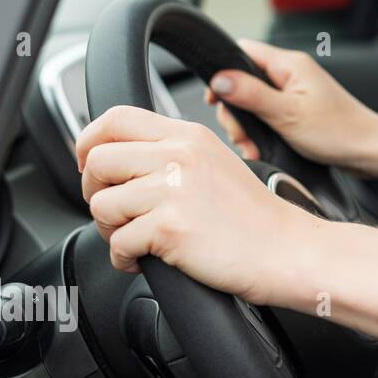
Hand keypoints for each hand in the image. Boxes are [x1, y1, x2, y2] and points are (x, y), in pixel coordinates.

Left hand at [77, 106, 328, 305]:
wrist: (287, 250)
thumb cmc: (255, 218)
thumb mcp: (215, 163)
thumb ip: (172, 153)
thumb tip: (119, 160)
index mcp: (190, 136)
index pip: (116, 118)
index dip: (89, 141)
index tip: (90, 164)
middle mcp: (180, 156)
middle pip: (99, 160)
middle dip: (94, 191)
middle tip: (115, 211)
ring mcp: (174, 190)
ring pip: (102, 204)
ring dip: (110, 229)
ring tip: (136, 238)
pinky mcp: (170, 227)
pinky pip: (118, 243)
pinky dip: (124, 258)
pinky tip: (146, 259)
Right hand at [204, 38, 377, 166]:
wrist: (369, 151)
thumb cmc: (339, 131)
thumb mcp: (287, 113)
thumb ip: (251, 94)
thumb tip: (219, 79)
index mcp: (290, 65)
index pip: (242, 52)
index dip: (223, 73)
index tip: (217, 100)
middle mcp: (292, 75)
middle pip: (243, 83)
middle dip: (237, 113)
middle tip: (242, 136)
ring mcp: (295, 94)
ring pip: (254, 104)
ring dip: (248, 128)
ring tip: (253, 148)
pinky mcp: (298, 111)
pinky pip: (268, 118)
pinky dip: (261, 134)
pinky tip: (262, 150)